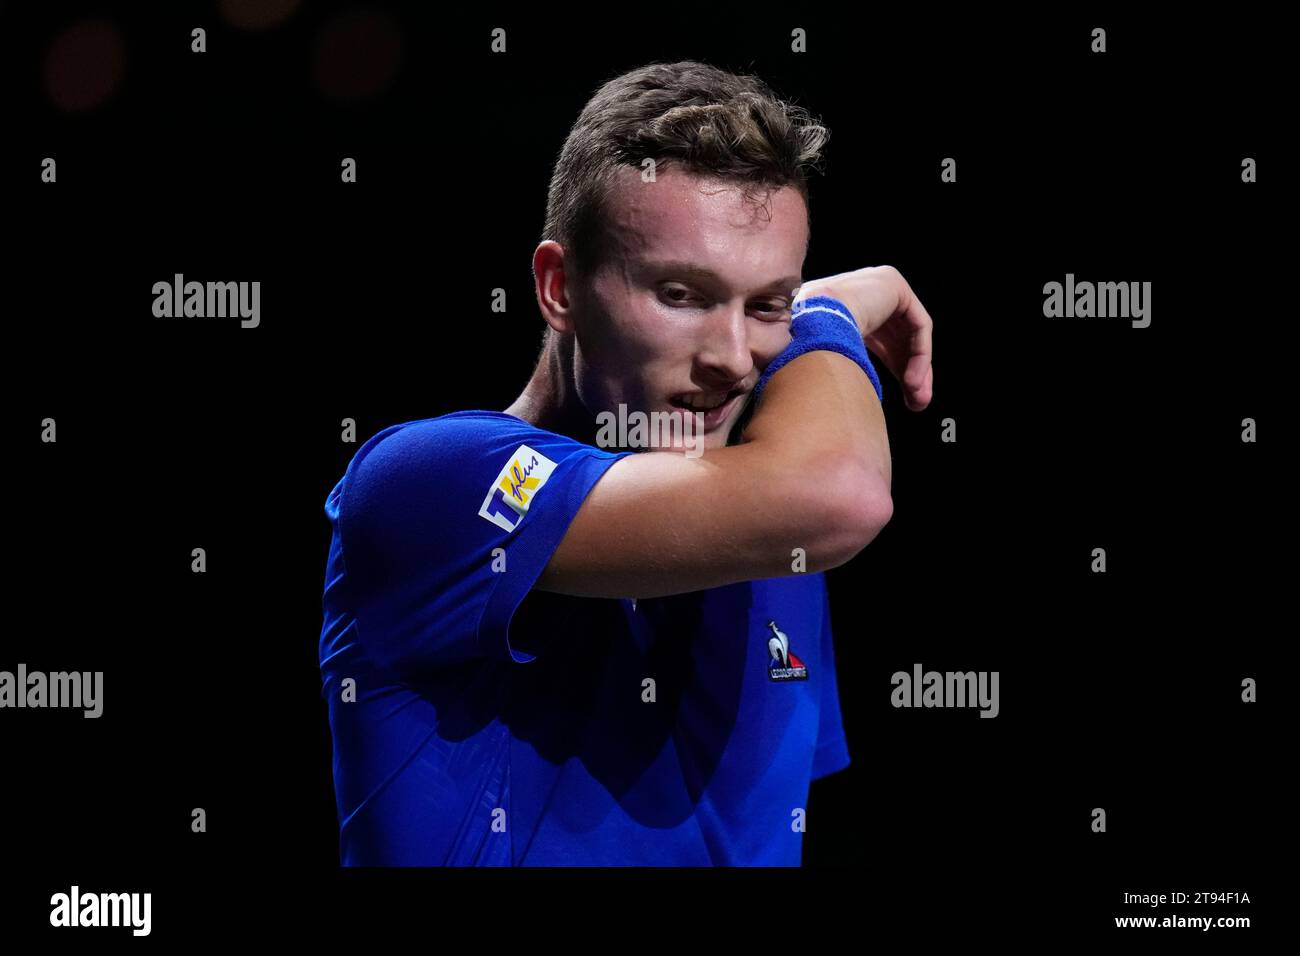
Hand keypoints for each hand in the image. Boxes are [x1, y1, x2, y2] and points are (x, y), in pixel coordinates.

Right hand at [792, 265, 933, 411]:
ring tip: (917, 399)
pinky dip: (919, 354)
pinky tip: (912, 380)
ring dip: (916, 369)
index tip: (904, 399)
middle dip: (909, 371)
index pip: (878, 337)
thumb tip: (859, 401)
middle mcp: (861, 291)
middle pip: (896, 336)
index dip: (892, 367)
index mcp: (842, 306)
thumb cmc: (810, 351)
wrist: (811, 328)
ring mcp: (877, 283)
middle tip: (917, 403)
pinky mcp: (893, 284)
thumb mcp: (834, 363)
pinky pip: (918, 323)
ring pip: (910, 332)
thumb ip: (851, 370)